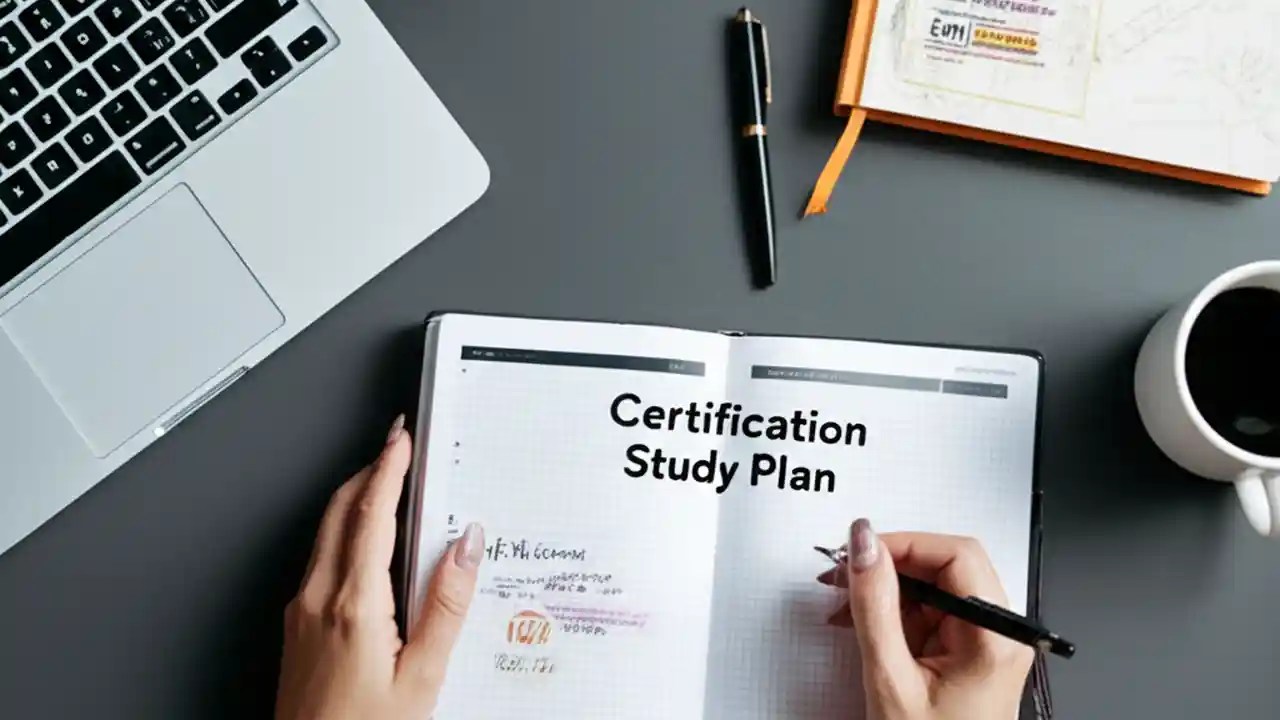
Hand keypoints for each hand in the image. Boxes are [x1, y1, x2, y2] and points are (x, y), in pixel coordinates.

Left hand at [275, 415, 485, 719]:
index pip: (372, 515)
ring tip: (387, 483)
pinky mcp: (296, 626)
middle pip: (340, 511)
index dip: (388, 469)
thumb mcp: (425, 676)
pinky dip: (345, 532)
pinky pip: (320, 559)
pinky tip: (367, 544)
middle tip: (396, 447)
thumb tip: (466, 546)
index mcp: (355, 606)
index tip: (401, 440)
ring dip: (355, 499)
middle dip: (369, 470)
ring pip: (326, 532)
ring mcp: (301, 611)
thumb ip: (447, 606)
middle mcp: (318, 599)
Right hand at [819, 519, 1033, 719]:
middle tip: (846, 573)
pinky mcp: (966, 653)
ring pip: (934, 587)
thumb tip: (864, 545)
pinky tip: (860, 621)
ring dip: (886, 589)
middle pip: (947, 567)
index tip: (861, 549)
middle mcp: (1000, 635)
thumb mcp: (890, 677)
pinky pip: (929, 613)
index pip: (957, 555)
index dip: (904, 543)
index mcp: (995, 638)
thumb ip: (874, 605)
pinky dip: (892, 612)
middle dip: (891, 564)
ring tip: (845, 603)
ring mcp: (985, 644)